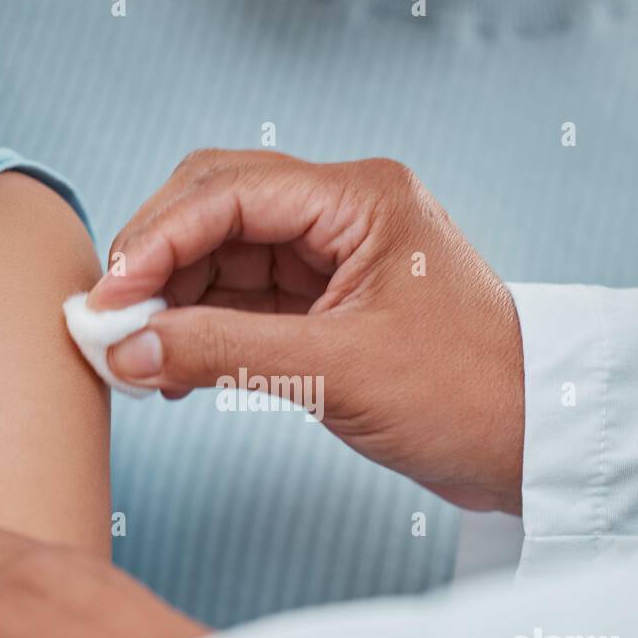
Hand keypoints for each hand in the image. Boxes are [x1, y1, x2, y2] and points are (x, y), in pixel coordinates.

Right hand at [90, 150, 523, 511]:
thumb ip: (222, 353)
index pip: (228, 193)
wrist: (529, 444)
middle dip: (155, 261)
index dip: (155, 242)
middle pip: (215, 208)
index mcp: (359, 199)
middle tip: (107, 322)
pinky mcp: (324, 302)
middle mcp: (341, 213)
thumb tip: (125, 353)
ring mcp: (331, 257)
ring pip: (221, 255)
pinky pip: (240, 298)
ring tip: (133, 356)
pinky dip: (200, 327)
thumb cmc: (467, 395)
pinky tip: (170, 366)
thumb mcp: (336, 371)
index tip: (108, 299)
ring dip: (171, 299)